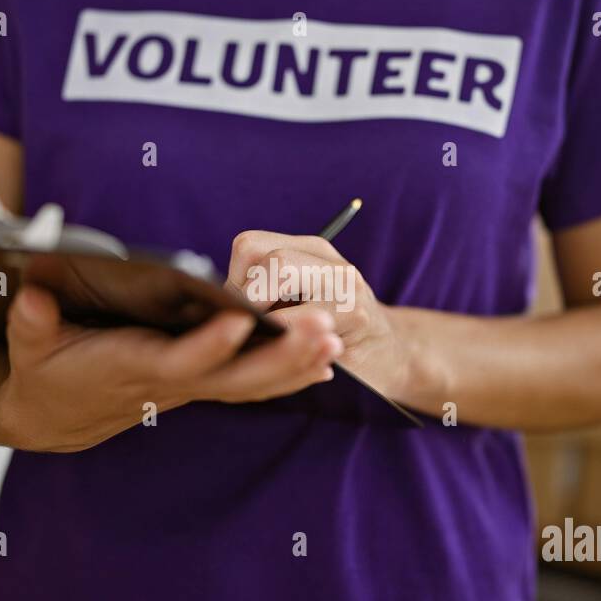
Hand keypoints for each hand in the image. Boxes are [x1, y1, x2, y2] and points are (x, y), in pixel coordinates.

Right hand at [0, 285, 342, 451]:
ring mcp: (188, 388)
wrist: (54, 416)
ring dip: (295, 365)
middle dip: (281, 355)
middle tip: (324, 328)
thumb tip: (32, 295)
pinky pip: (250, 385)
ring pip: (250, 383)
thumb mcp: (28, 342)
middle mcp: (168, 382)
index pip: (179, 358)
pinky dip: (287, 376)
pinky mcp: (198, 386)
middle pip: (234, 375)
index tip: (243, 317)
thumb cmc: (44, 370)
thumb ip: (32, 319)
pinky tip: (322, 362)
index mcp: (131, 367)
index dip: (211, 343)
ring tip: (337, 340)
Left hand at [226, 231, 411, 399]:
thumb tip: (210, 306)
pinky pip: (304, 317)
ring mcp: (344, 281)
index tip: (237, 315)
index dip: (233, 280)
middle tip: (248, 330)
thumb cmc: (332, 334)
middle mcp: (326, 258)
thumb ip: (264, 295)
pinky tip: (290, 354)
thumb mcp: (299, 306)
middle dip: (244, 297)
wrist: (390, 355)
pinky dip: (285, 336)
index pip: (249, 245)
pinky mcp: (356, 313)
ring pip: (279, 270)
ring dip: (261, 311)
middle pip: (263, 255)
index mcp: (307, 250)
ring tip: (268, 338)